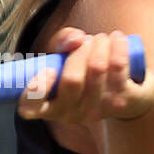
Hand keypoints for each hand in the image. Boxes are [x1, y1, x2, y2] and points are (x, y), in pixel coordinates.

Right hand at [17, 27, 153, 122]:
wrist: (124, 91)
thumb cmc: (83, 71)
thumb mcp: (64, 56)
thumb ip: (62, 42)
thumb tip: (76, 40)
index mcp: (47, 107)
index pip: (30, 108)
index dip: (37, 90)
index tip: (49, 69)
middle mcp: (69, 115)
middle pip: (72, 81)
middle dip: (79, 51)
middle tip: (86, 40)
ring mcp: (95, 112)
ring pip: (96, 70)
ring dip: (99, 44)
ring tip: (101, 39)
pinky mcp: (119, 103)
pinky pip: (118, 68)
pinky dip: (118, 47)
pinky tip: (117, 38)